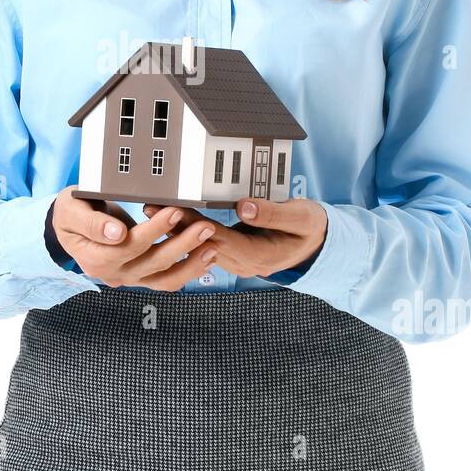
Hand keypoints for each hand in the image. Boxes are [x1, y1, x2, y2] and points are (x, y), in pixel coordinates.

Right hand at [51, 188, 219, 290]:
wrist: (70, 228)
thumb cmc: (71, 214)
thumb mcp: (72, 211)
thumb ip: (92, 223)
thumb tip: (116, 233)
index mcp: (94, 258)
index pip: (128, 246)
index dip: (152, 231)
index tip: (173, 212)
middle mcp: (113, 274)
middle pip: (151, 263)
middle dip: (181, 244)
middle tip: (204, 225)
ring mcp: (129, 278)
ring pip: (164, 278)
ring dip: (191, 264)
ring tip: (211, 246)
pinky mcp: (141, 277)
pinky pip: (167, 281)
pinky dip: (188, 272)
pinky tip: (205, 259)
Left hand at [142, 196, 327, 278]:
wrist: (320, 245)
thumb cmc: (311, 228)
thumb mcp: (301, 217)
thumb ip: (273, 213)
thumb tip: (245, 207)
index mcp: (258, 256)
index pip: (219, 240)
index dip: (194, 226)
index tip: (172, 210)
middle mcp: (244, 263)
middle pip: (203, 244)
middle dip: (176, 226)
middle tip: (150, 208)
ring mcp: (238, 261)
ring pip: (201, 246)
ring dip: (178, 229)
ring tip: (153, 211)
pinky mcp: (235, 254)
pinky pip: (208, 244)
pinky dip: (190, 231)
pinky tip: (172, 220)